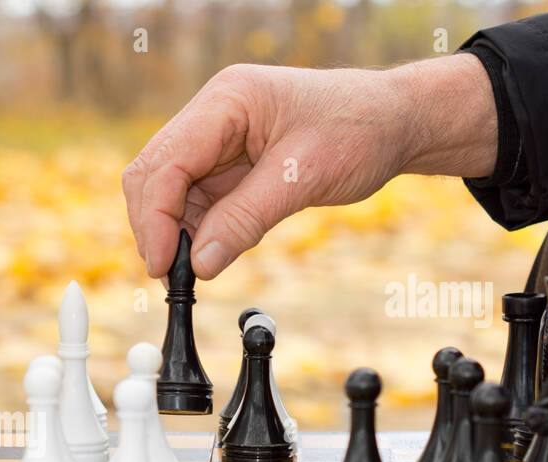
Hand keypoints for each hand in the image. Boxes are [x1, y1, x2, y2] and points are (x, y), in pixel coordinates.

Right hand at [123, 54, 497, 280]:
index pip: (166, 161)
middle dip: (155, 226)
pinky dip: (194, 232)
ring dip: (173, 233)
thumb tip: (200, 264)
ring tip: (195, 270)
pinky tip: (210, 254)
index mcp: (227, 100)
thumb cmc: (359, 131)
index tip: (162, 265)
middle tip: (172, 274)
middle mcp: (212, 116)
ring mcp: (215, 141)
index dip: (155, 217)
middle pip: (152, 175)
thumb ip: (245, 219)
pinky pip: (192, 203)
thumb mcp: (303, 178)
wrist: (395, 122)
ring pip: (166, 193)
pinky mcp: (224, 166)